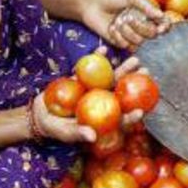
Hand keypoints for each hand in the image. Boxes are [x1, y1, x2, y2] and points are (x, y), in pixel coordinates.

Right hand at [32, 50, 148, 142]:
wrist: (41, 114)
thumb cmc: (55, 129)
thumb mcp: (65, 133)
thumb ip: (78, 134)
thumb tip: (92, 136)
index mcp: (102, 119)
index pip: (120, 119)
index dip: (131, 116)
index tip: (141, 111)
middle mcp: (102, 103)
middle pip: (123, 93)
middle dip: (136, 83)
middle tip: (147, 72)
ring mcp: (94, 90)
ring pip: (112, 78)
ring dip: (123, 69)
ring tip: (135, 59)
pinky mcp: (83, 79)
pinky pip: (91, 68)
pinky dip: (96, 58)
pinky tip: (103, 50)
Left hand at [81, 0, 169, 49]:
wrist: (91, 4)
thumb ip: (147, 6)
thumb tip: (162, 16)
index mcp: (147, 13)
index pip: (163, 23)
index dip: (165, 27)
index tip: (161, 27)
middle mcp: (142, 25)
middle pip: (152, 34)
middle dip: (140, 26)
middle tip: (127, 17)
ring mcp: (131, 35)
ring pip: (139, 41)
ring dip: (127, 31)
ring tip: (117, 21)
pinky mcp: (120, 42)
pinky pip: (126, 45)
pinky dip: (118, 36)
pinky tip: (111, 28)